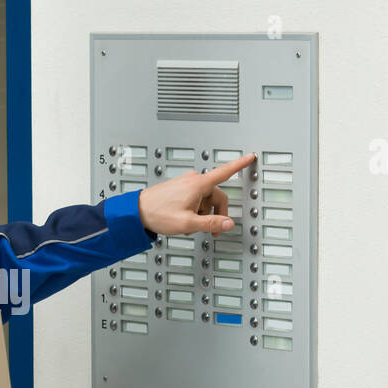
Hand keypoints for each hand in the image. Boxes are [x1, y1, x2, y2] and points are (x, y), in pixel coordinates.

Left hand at [137, 153, 255, 236]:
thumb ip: (211, 224)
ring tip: (188, 225)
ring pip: (205, 200)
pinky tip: (183, 220)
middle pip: (216, 196)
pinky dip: (193, 210)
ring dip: (201, 214)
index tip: (250, 157)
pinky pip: (195, 199)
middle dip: (214, 214)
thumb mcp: (188, 223)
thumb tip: (229, 223)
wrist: (137, 211)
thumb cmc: (158, 214)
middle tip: (210, 230)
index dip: (239, 165)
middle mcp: (193, 180)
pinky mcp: (179, 188)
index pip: (225, 172)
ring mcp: (185, 183)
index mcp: (198, 184)